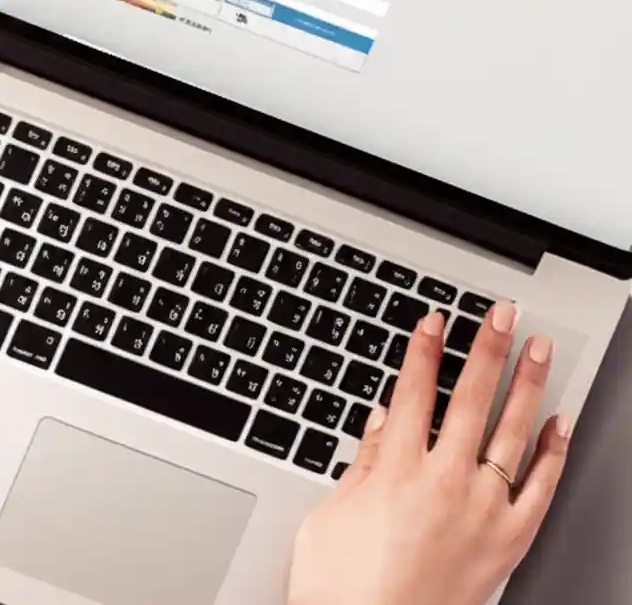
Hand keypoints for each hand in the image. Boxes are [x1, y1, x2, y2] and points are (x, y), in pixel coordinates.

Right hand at [289, 304, 569, 604]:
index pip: (413, 393)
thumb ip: (362, 464)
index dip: (424, 352)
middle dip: (486, 349)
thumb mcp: (332, 515)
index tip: (435, 322)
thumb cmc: (342, 589)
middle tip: (500, 314)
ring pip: (512, 432)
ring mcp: (482, 511)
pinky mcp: (508, 542)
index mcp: (396, 472)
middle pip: (470, 400)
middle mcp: (445, 483)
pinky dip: (552, 452)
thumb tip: (379, 422)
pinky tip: (560, 423)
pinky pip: (540, 488)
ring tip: (537, 349)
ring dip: (526, 384)